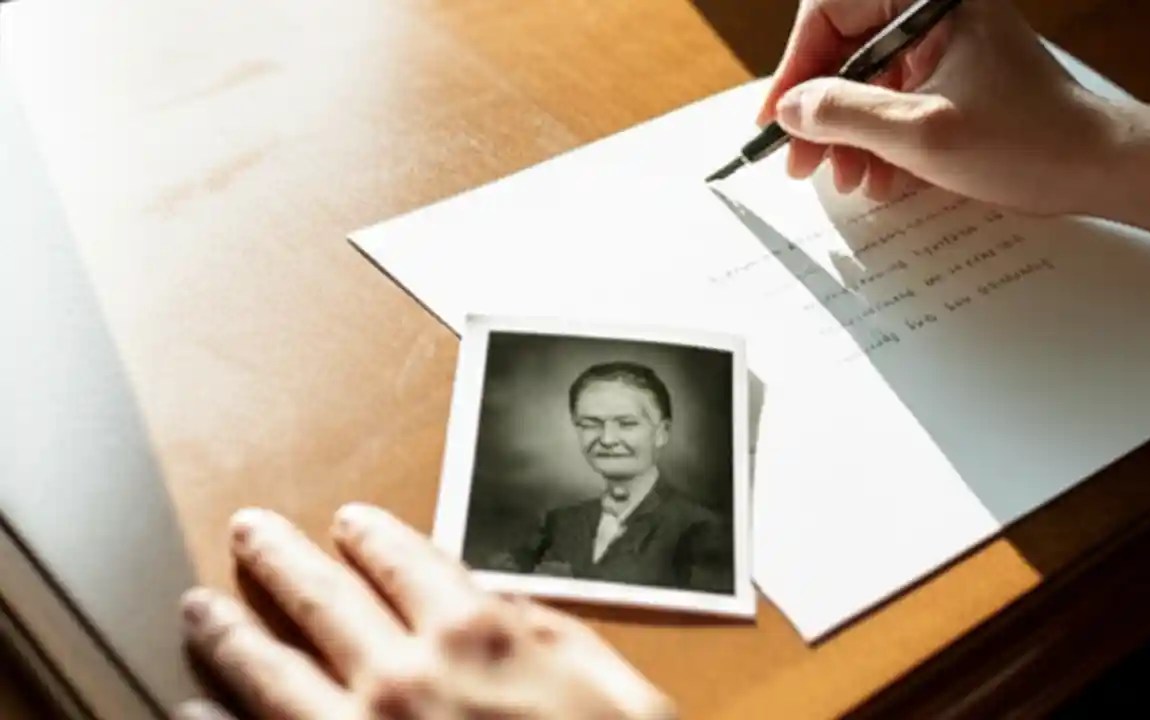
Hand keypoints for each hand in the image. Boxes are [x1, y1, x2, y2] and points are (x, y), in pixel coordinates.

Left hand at [175, 505, 673, 718]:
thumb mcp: (618, 689)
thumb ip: (548, 636)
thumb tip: (498, 604)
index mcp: (476, 638)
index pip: (406, 560)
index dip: (372, 536)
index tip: (350, 523)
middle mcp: (403, 677)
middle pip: (322, 597)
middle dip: (280, 558)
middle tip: (249, 531)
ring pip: (269, 670)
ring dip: (229, 632)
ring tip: (197, 608)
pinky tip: (192, 708)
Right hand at [760, 0, 1117, 213]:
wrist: (1098, 168)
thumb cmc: (1029, 142)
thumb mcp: (921, 133)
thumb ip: (845, 114)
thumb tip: (790, 109)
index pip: (832, 10)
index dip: (796, 66)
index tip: (778, 117)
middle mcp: (934, 9)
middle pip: (845, 47)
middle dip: (820, 111)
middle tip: (801, 162)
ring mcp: (943, 42)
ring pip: (865, 79)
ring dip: (847, 135)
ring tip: (847, 181)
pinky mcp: (952, 75)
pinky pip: (893, 99)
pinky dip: (877, 140)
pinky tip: (877, 179)